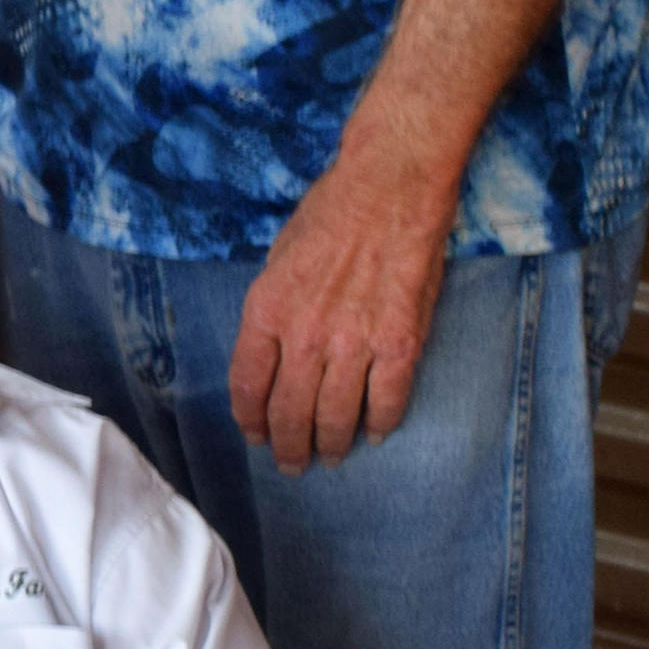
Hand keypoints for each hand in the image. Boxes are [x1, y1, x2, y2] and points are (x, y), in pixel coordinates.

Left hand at [228, 144, 450, 471]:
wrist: (390, 186)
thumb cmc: (332, 212)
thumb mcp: (278, 258)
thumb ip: (273, 311)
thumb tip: (274, 354)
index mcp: (267, 310)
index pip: (248, 387)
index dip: (250, 420)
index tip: (256, 435)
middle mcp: (305, 334)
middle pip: (289, 413)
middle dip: (288, 447)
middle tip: (292, 462)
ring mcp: (355, 343)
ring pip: (336, 418)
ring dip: (330, 445)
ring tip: (330, 457)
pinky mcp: (400, 343)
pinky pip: (387, 402)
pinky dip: (380, 424)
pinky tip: (375, 431)